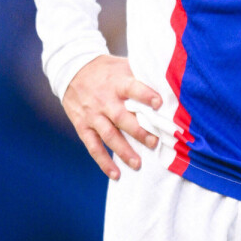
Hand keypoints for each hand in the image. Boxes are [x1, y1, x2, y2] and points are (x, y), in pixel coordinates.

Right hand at [63, 55, 161, 180]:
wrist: (71, 69)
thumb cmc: (106, 70)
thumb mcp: (122, 66)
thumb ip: (141, 76)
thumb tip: (169, 84)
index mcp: (116, 83)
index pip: (132, 88)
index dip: (145, 95)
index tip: (159, 103)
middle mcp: (104, 100)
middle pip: (121, 117)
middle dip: (138, 131)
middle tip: (154, 142)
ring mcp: (92, 115)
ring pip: (108, 135)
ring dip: (123, 151)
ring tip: (138, 164)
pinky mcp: (83, 126)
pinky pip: (93, 146)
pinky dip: (103, 162)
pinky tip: (116, 174)